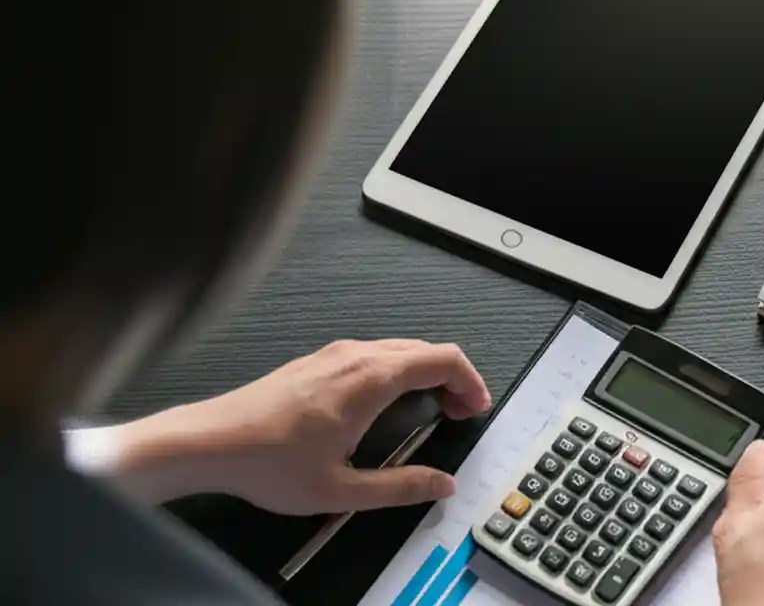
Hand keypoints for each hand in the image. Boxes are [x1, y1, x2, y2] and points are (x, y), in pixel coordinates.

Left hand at [103, 339, 489, 513]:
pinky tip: (390, 404)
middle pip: (426, 350)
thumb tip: (441, 485)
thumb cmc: (269, 463)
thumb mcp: (342, 489)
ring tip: (433, 409)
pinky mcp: (319, 361)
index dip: (471, 382)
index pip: (444, 359)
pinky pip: (376, 354)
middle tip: (462, 414)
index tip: (476, 409)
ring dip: (427, 374)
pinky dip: (400, 372)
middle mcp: (357, 355)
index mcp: (371, 379)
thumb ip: (401, 488)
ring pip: (401, 349)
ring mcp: (336, 354)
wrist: (210, 441)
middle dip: (454, 379)